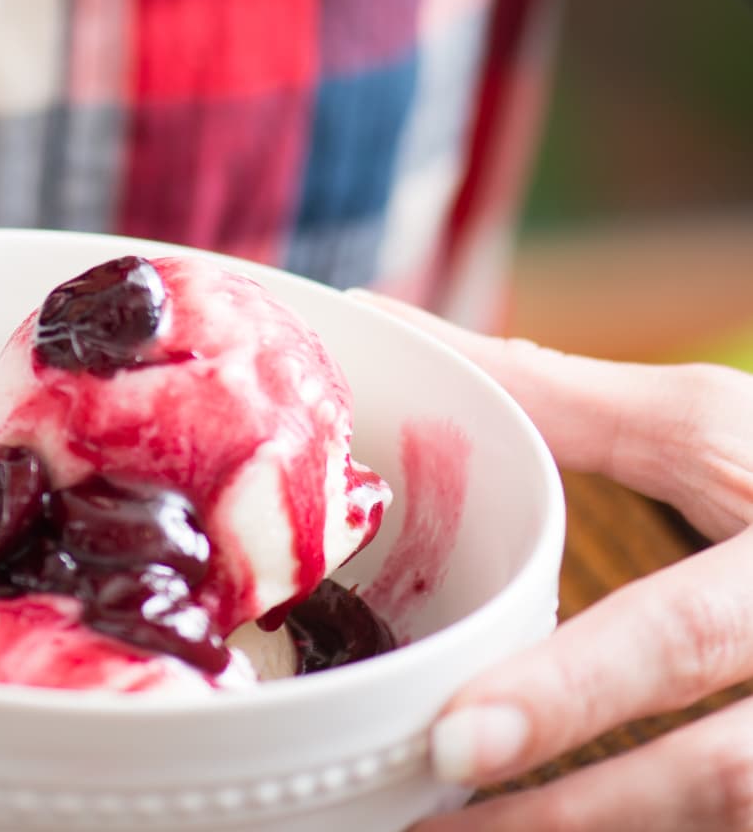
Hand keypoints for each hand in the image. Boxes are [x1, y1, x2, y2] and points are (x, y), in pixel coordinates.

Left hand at [355, 293, 752, 830]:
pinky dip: (626, 828)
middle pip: (725, 773)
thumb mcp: (709, 422)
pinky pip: (725, 824)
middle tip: (434, 820)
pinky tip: (527, 829)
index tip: (457, 739)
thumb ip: (558, 396)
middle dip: (577, 809)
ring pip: (727, 814)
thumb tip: (397, 335)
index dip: (576, 691)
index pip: (686, 631)